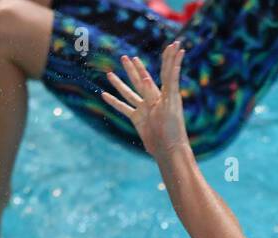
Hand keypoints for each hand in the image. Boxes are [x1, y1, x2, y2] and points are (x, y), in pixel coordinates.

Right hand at [101, 42, 188, 158]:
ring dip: (120, 83)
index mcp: (163, 93)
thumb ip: (157, 92)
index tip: (164, 47)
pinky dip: (114, 102)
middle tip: (125, 57)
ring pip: (129, 92)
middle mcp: (153, 99)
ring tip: (109, 73)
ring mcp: (144, 109)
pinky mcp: (137, 120)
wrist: (169, 149)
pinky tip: (104, 95)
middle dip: (133, 69)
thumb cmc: (173, 128)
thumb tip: (144, 77)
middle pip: (140, 79)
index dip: (163, 60)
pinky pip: (123, 108)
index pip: (161, 72)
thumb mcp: (168, 106)